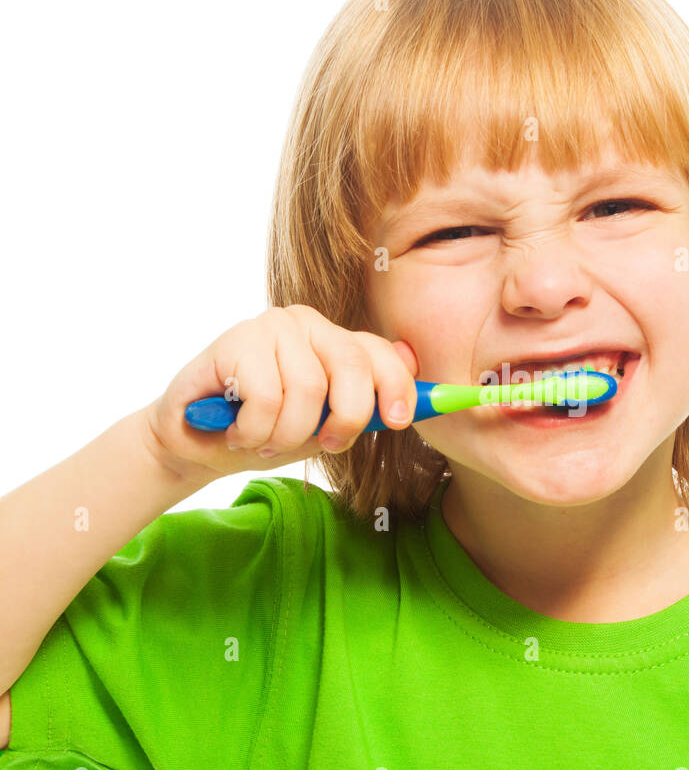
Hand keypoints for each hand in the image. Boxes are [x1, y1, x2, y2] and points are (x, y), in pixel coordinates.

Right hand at [139, 305, 418, 481]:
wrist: (193, 443)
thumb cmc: (263, 431)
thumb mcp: (321, 425)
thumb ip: (364, 402)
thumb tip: (413, 364)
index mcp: (334, 341)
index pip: (380, 353)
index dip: (397, 387)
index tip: (397, 422)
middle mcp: (307, 323)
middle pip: (353, 368)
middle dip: (346, 419)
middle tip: (324, 445)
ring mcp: (271, 327)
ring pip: (308, 392)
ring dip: (286, 435)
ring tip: (264, 440)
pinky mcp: (237, 340)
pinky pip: (268, 399)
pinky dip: (256, 431)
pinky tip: (238, 431)